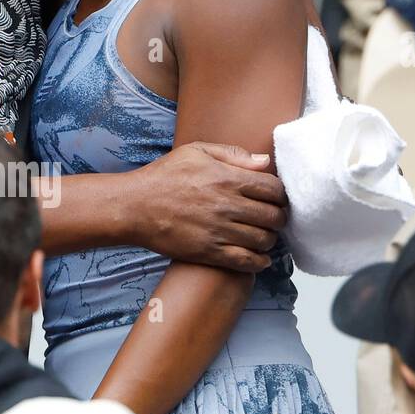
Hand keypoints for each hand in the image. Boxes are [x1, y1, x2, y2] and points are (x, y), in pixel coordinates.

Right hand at [128, 142, 286, 271]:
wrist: (134, 207)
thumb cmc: (163, 176)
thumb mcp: (195, 151)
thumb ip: (232, 154)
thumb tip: (264, 162)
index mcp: (227, 178)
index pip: (274, 189)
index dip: (281, 195)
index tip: (276, 199)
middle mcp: (227, 205)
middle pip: (274, 216)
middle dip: (279, 218)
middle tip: (273, 219)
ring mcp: (219, 230)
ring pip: (264, 240)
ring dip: (269, 239)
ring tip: (263, 236)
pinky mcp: (209, 252)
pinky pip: (247, 261)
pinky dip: (260, 262)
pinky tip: (259, 257)